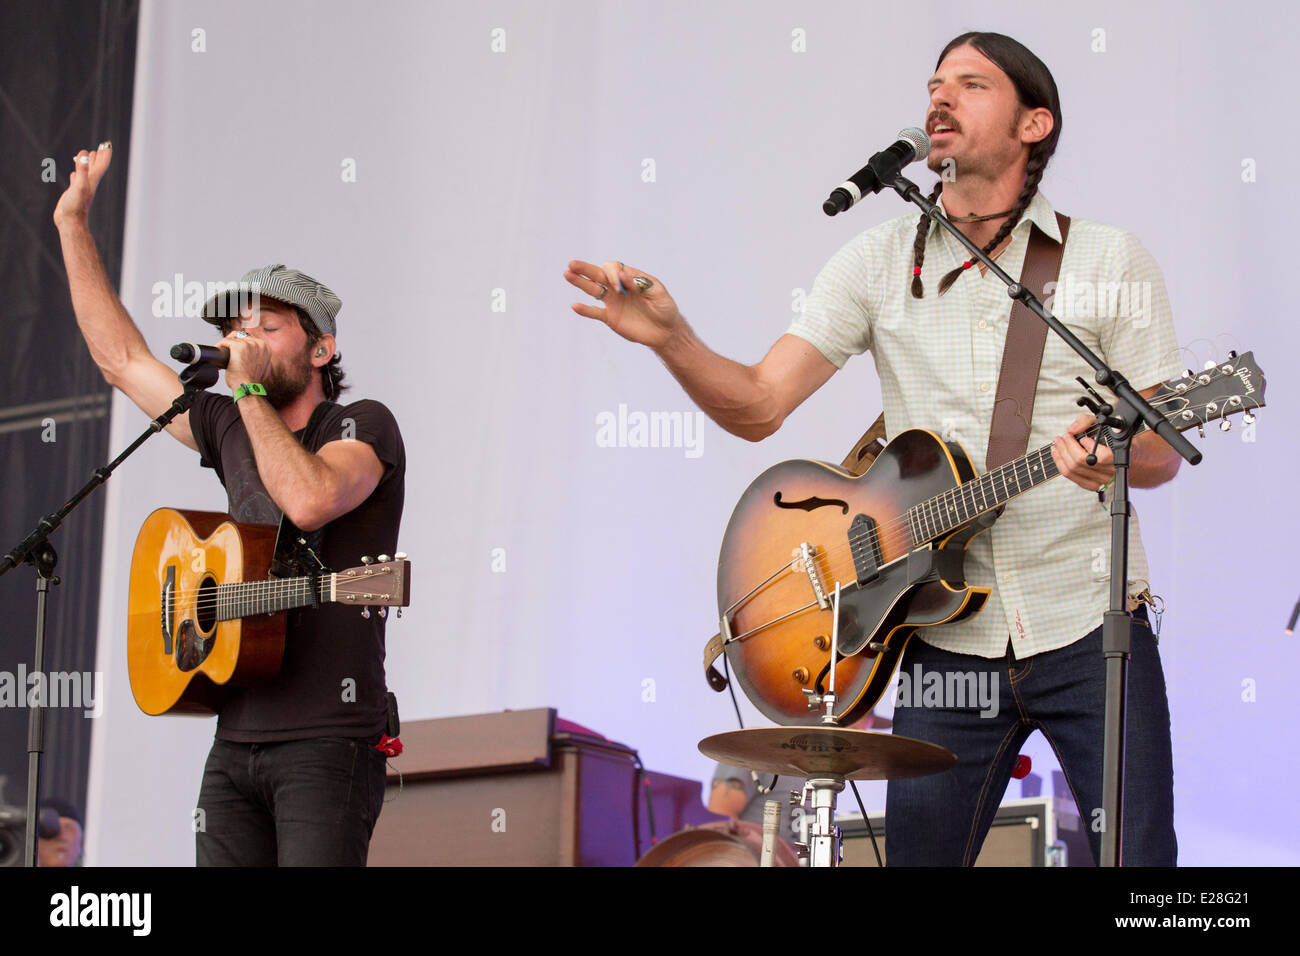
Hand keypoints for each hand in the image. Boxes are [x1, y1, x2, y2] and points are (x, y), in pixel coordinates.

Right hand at [53, 143, 112, 228]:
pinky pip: (76, 180)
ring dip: (89, 163)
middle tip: (102, 146)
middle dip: (99, 156)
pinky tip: (74, 172)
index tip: (107, 144)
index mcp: (92, 181)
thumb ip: (82, 171)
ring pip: (87, 172)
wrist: (69, 222)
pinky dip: (77, 174)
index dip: (104, 154)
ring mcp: (81, 188)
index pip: (101, 165)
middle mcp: (88, 183)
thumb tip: (85, 155)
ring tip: (90, 154)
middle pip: (96, 167)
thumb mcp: (78, 186)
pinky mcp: (73, 193)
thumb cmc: (74, 206)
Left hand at [220, 330, 271, 392]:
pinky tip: (217, 353)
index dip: (240, 344)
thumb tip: (255, 358)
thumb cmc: (252, 380)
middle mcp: (258, 343)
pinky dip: (219, 346)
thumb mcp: (263, 368)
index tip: (233, 351)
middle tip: (226, 352)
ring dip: (225, 346)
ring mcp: (248, 344)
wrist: (247, 386)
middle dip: (232, 343)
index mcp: (265, 348)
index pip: (250, 339)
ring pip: (231, 338)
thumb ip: (260, 359)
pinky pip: (224, 341)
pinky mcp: (238, 345)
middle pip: (240, 336)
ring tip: (221, 354)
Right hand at [564, 259, 682, 350]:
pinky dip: (585, 310)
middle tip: (572, 264)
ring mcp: (613, 302)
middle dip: (586, 269)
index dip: (613, 274)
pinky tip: (575, 305)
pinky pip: (595, 312)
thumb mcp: (658, 294)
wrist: (665, 331)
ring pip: (593, 290)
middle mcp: (618, 288)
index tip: (619, 286)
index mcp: (630, 278)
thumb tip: (622, 276)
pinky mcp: (610, 318)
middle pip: (598, 275)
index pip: (614, 269)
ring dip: (580, 282)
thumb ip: (641, 284)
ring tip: (567, 274)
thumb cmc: (665, 308)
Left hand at [1051, 413, 1113, 492]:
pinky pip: (1071, 476)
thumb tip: (1072, 429)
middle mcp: (1111, 470)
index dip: (1088, 446)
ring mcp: (1101, 480)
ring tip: (1057, 443)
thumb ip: (1086, 421)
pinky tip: (1057, 454)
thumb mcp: (1102, 422)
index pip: (1101, 456)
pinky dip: (1060, 463)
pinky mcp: (1092, 484)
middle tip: (1063, 437)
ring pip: (1073, 469)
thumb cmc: (1112, 437)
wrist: (1124, 455)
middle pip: (1082, 462)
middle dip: (1067, 447)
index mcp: (1118, 455)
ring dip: (1061, 454)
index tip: (1083, 438)